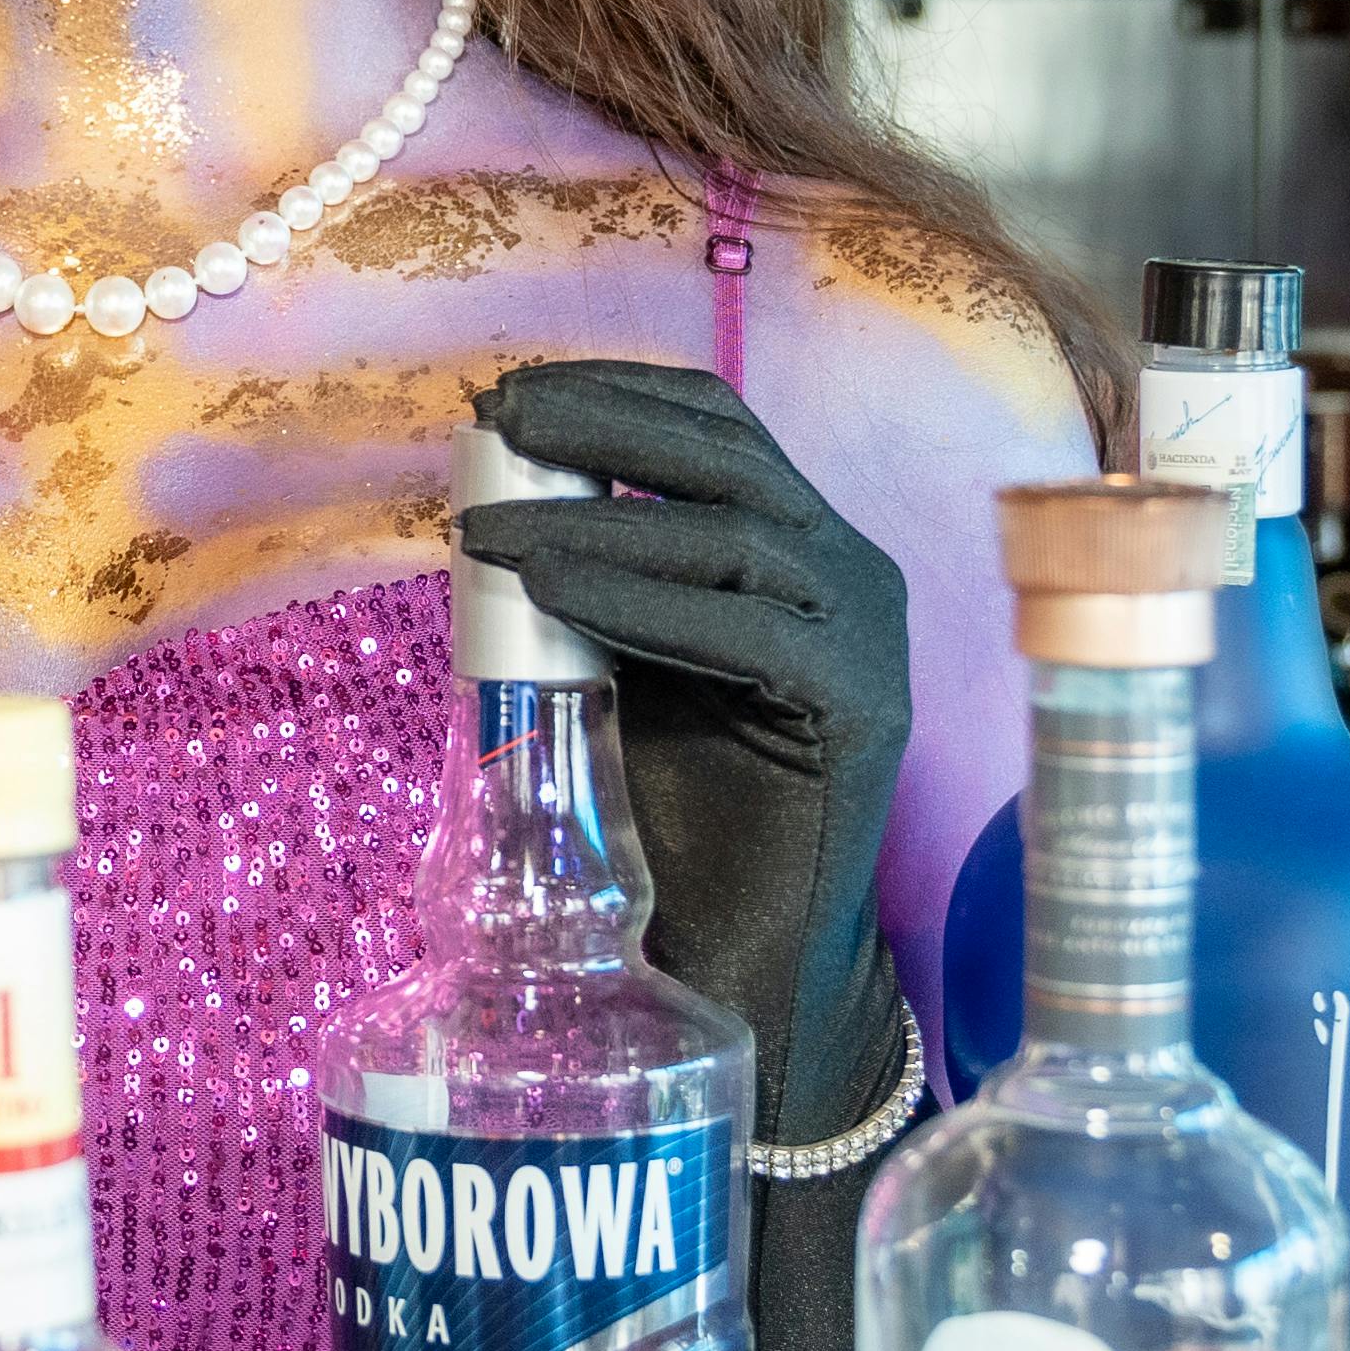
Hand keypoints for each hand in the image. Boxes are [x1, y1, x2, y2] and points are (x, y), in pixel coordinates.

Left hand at [466, 357, 923, 1350]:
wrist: (742, 959)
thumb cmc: (676, 817)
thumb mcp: (623, 668)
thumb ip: (590, 585)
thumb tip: (485, 499)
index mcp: (800, 551)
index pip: (718, 427)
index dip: (615, 393)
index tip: (509, 391)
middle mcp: (851, 576)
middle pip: (731, 452)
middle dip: (603, 426)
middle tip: (494, 421)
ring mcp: (867, 640)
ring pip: (731, 535)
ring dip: (592, 522)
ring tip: (482, 532)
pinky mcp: (861, 710)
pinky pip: (742, 628)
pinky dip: (634, 597)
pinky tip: (544, 591)